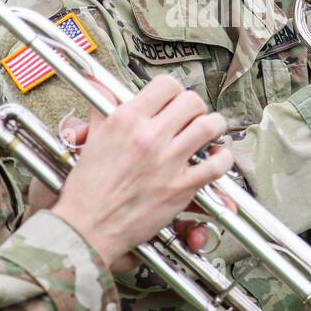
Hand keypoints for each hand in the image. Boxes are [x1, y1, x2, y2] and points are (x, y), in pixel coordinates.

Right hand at [51, 75, 232, 270]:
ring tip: (209, 132)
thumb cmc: (88, 189)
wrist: (87, 226)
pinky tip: (217, 158)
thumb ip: (100, 108)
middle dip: (195, 107)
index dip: (173, 91)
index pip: (165, 85)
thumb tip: (97, 84)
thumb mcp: (91, 139)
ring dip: (214, 127)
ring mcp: (167, 161)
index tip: (173, 101)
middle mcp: (149, 136)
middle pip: (191, 101)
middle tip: (191, 117)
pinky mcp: (181, 187)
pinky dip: (223, 159)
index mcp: (126, 120)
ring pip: (209, 126)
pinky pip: (216, 165)